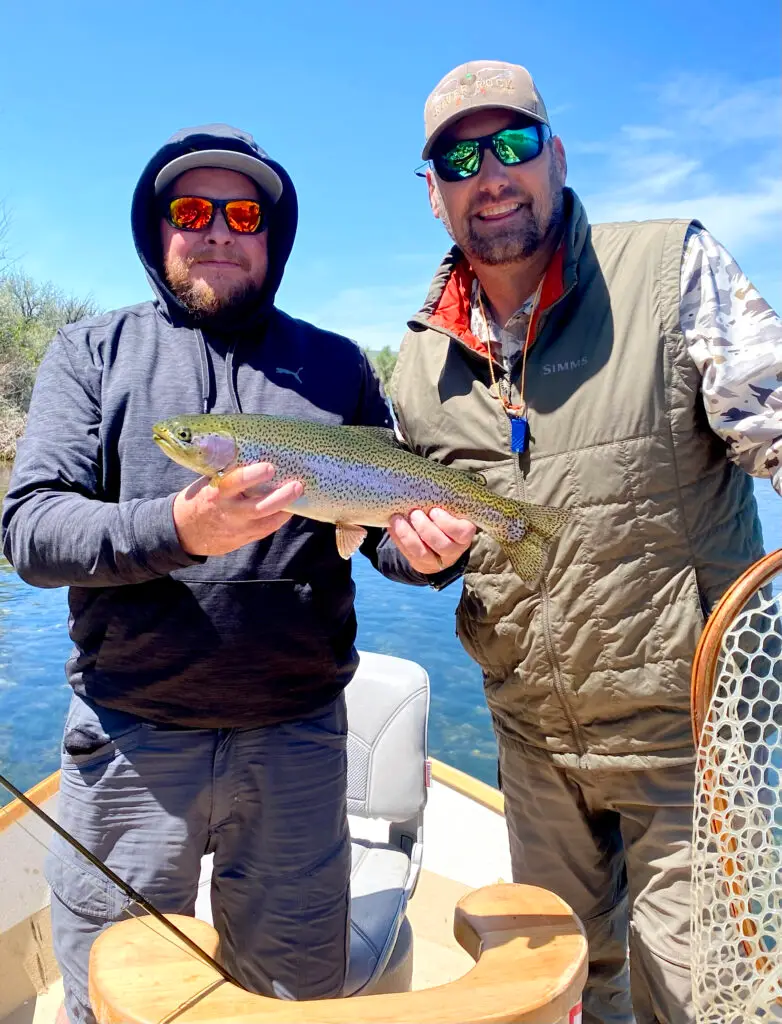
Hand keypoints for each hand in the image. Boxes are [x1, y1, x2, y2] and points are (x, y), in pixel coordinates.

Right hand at [172, 463, 302, 556]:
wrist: (185, 531)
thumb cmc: (202, 497)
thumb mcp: (208, 481)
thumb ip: (228, 472)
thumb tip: (254, 451)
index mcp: (217, 492)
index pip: (237, 483)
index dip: (254, 475)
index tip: (270, 467)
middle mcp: (229, 512)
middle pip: (260, 507)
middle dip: (281, 497)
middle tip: (298, 485)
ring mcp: (239, 528)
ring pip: (268, 521)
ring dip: (287, 508)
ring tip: (299, 494)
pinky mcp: (245, 538)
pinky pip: (267, 528)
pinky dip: (280, 518)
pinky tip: (291, 506)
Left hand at [387, 508, 475, 574]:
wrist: (435, 537)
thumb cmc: (443, 516)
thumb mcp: (450, 509)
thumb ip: (444, 502)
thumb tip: (428, 484)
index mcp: (464, 534)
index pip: (462, 532)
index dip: (447, 523)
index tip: (434, 510)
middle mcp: (453, 550)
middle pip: (442, 544)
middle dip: (425, 528)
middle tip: (414, 513)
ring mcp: (436, 560)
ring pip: (422, 553)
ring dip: (407, 535)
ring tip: (397, 519)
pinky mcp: (421, 564)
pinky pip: (408, 554)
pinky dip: (398, 539)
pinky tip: (392, 527)